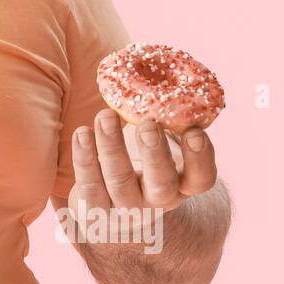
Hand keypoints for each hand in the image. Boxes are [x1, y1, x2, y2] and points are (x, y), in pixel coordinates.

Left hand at [66, 107, 217, 243]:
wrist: (112, 198)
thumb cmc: (144, 157)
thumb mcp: (162, 140)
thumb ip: (165, 118)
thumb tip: (159, 74)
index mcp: (183, 183)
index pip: (201, 178)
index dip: (200, 158)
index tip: (194, 132)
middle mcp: (159, 199)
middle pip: (162, 184)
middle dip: (154, 153)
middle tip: (147, 124)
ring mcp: (127, 208)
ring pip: (120, 183)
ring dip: (112, 148)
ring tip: (105, 117)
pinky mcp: (97, 210)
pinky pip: (89, 188)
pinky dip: (84, 159)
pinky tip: (82, 133)